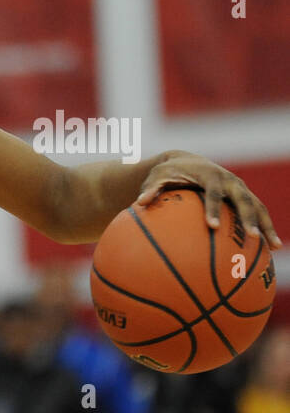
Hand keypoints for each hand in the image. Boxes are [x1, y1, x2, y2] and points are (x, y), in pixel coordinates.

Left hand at [135, 150, 281, 248]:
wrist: (186, 162)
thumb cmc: (169, 173)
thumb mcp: (157, 178)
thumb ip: (150, 190)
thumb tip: (139, 203)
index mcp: (210, 176)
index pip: (212, 193)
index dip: (213, 209)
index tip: (211, 227)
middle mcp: (230, 181)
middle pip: (243, 200)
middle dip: (248, 218)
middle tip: (251, 237)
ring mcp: (240, 189)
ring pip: (258, 207)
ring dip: (267, 226)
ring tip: (274, 247)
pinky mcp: (244, 197)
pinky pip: (258, 214)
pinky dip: (266, 229)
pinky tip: (271, 250)